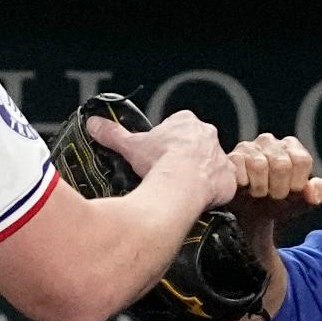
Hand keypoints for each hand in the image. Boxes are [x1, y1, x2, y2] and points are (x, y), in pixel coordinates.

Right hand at [85, 111, 235, 208]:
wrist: (181, 184)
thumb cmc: (159, 162)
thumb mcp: (131, 146)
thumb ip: (113, 133)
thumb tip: (93, 124)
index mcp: (186, 122)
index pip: (178, 128)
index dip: (168, 142)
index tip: (159, 155)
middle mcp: (207, 135)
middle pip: (196, 145)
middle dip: (186, 157)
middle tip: (170, 173)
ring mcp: (220, 156)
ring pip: (211, 163)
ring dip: (200, 173)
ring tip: (183, 188)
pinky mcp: (228, 178)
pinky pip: (223, 183)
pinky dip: (214, 191)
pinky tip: (200, 198)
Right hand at [229, 133, 321, 226]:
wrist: (250, 215)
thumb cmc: (278, 203)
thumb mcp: (303, 202)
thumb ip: (318, 194)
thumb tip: (312, 190)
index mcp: (292, 147)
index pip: (301, 160)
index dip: (296, 183)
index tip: (290, 193)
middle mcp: (270, 141)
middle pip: (281, 163)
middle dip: (278, 189)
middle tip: (273, 195)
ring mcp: (248, 147)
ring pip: (259, 165)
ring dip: (260, 189)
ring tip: (258, 193)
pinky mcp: (230, 156)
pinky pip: (240, 169)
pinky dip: (244, 186)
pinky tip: (244, 188)